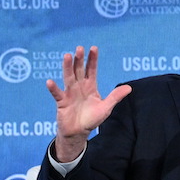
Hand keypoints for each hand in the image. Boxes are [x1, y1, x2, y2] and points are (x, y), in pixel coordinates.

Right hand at [45, 46, 131, 161]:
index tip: (93, 48)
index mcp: (90, 86)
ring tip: (67, 56)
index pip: (91, 70)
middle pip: (79, 70)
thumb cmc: (92, 118)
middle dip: (80, 59)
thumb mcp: (106, 107)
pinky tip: (50, 81)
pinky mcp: (62, 102)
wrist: (79, 132)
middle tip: (79, 48)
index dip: (92, 60)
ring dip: (67, 67)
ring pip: (68, 78)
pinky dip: (53, 88)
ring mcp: (70, 93)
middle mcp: (79, 87)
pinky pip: (57, 94)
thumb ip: (115, 97)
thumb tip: (129, 88)